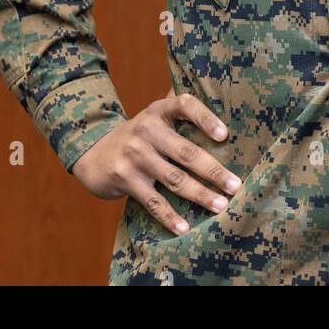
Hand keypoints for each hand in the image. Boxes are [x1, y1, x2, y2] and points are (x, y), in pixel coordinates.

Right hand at [69, 93, 241, 234]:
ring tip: (221, 206)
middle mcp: (146, 130)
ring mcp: (134, 156)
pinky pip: (153, 201)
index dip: (206, 119)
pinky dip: (169, 216)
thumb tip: (224, 101)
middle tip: (235, 185)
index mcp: (158, 111)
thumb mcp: (155, 116)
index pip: (185, 106)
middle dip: (213, 171)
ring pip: (174, 179)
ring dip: (200, 195)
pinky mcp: (125, 179)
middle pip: (186, 152)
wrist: (93, 152)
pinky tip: (184, 228)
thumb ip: (180, 108)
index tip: (225, 135)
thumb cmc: (139, 135)